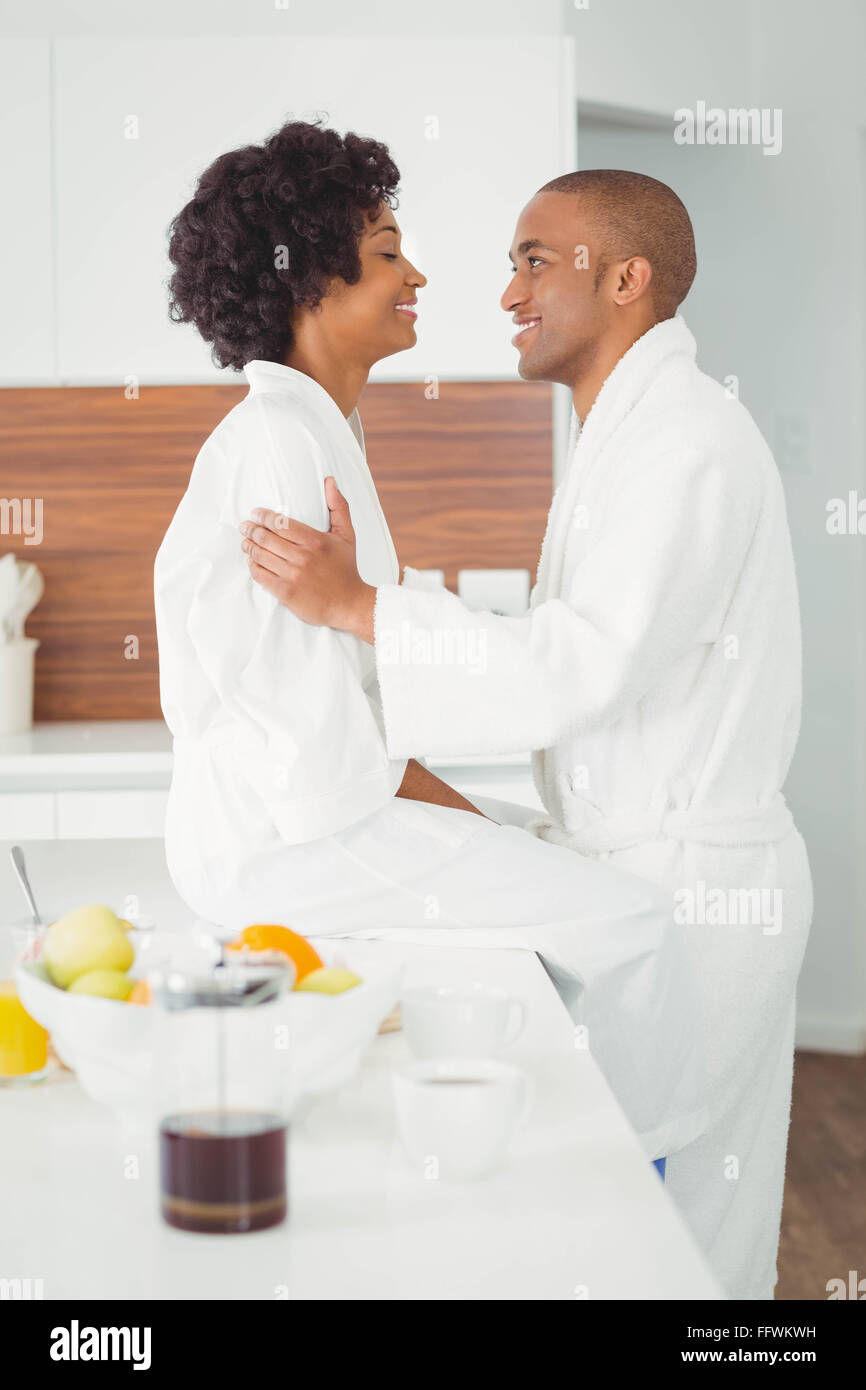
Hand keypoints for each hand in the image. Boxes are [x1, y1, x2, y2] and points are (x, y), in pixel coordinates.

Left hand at [240, 477, 375, 639]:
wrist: (348, 604)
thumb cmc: (346, 568)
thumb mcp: (347, 535)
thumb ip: (339, 506)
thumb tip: (329, 481)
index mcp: (315, 541)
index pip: (281, 523)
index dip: (263, 516)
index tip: (255, 514)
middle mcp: (302, 557)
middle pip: (267, 538)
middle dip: (251, 530)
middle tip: (244, 527)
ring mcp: (293, 575)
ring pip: (261, 556)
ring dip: (249, 547)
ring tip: (245, 542)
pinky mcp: (286, 593)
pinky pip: (261, 576)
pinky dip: (253, 567)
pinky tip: (252, 561)